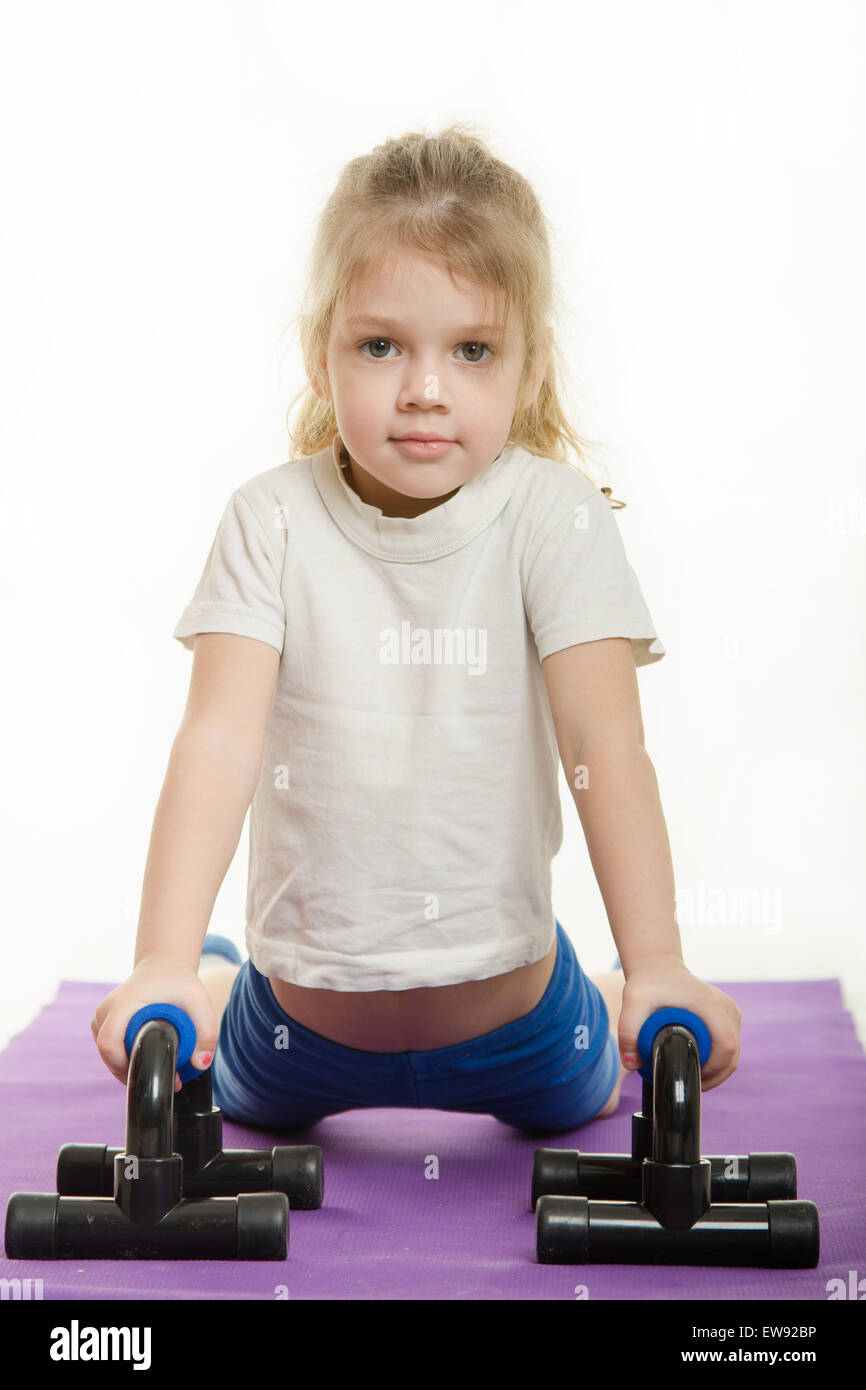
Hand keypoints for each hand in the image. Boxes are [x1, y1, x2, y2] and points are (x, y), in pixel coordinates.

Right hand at [90, 960, 219, 1091]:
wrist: (163, 966)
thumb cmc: (179, 983)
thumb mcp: (200, 1002)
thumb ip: (207, 1033)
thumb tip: (200, 1064)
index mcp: (123, 1004)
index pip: (109, 1044)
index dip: (124, 1066)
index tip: (153, 1073)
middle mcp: (106, 1010)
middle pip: (107, 1054)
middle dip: (131, 1072)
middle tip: (163, 1077)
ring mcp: (101, 1017)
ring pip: (107, 1055)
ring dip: (127, 1066)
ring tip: (155, 1066)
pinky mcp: (102, 1023)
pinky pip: (108, 1049)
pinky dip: (123, 1058)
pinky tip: (144, 1057)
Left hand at [617, 955, 741, 1092]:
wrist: (659, 967)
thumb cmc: (648, 983)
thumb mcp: (633, 1003)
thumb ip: (628, 1033)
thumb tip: (631, 1064)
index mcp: (711, 1005)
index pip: (726, 1046)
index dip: (713, 1070)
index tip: (690, 1075)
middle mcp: (726, 1008)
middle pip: (732, 1055)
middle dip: (714, 1076)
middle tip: (688, 1080)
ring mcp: (730, 1012)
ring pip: (733, 1054)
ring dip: (717, 1070)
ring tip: (691, 1072)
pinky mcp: (729, 1016)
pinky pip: (730, 1046)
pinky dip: (718, 1060)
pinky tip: (698, 1062)